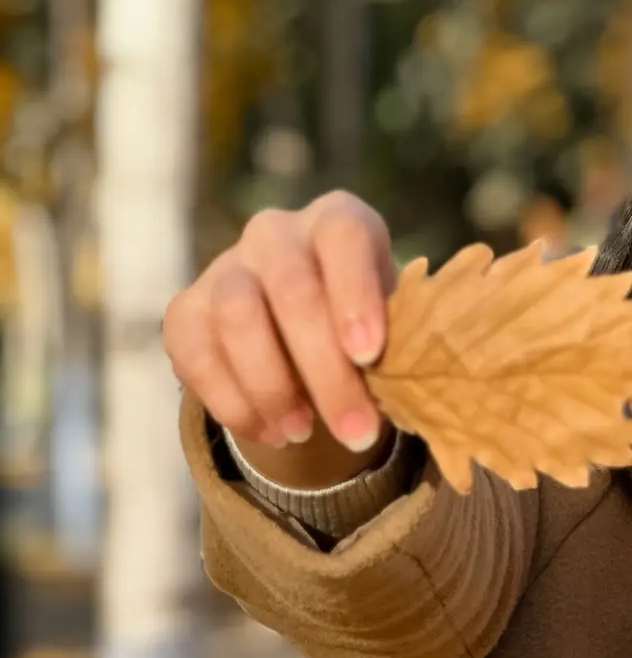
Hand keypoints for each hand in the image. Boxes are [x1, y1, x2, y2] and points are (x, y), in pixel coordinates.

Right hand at [164, 192, 397, 489]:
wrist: (301, 340)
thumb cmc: (365, 332)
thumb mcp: (395, 331)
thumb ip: (401, 348)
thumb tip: (420, 395)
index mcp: (339, 223)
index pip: (344, 237)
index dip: (356, 294)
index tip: (370, 356)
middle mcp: (276, 234)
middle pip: (292, 289)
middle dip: (326, 371)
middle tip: (356, 433)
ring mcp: (225, 268)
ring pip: (237, 318)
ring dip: (273, 388)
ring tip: (303, 434)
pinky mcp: (185, 311)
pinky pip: (195, 354)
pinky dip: (233, 403)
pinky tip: (269, 433)